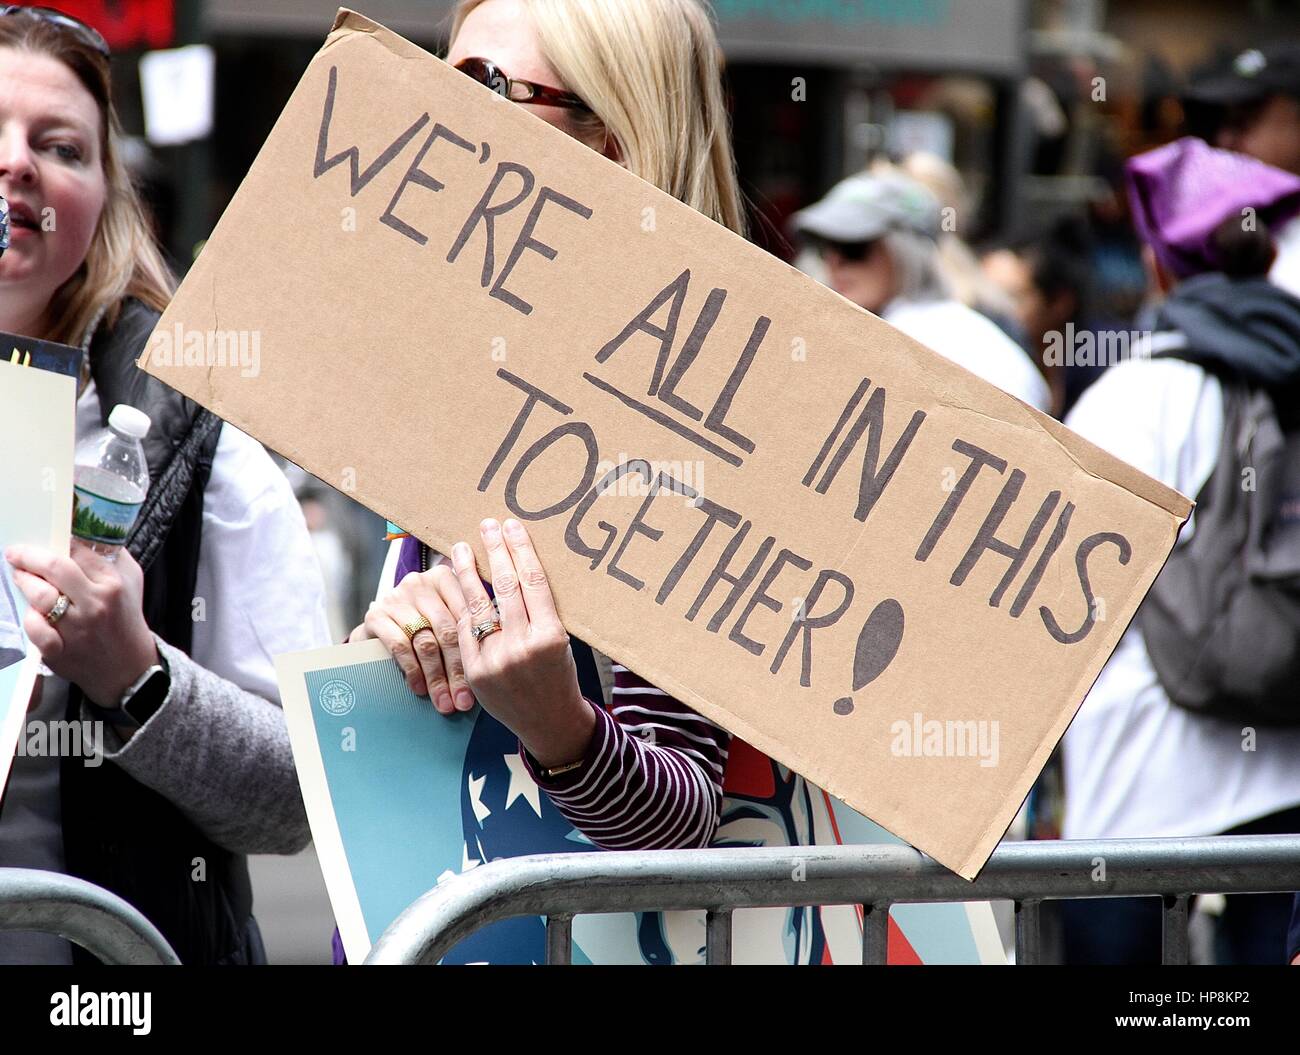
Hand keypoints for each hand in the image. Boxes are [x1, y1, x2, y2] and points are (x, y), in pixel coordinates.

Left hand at [6, 542, 158, 708]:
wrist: (128, 668)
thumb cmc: (127, 619)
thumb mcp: (132, 581)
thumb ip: (112, 557)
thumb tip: (85, 535)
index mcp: (113, 585)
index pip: (78, 551)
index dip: (59, 542)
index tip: (49, 539)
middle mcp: (95, 605)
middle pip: (54, 568)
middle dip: (29, 556)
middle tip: (16, 553)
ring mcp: (76, 630)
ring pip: (40, 596)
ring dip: (24, 581)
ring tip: (20, 576)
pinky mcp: (60, 651)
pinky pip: (34, 629)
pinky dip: (30, 618)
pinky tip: (32, 611)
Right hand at [350, 552, 474, 714]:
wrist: (378, 630)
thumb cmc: (425, 627)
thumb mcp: (447, 620)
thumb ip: (469, 629)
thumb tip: (494, 667)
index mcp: (447, 578)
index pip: (468, 616)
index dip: (478, 652)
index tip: (483, 682)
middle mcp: (421, 582)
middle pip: (448, 631)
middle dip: (457, 671)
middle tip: (463, 701)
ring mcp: (396, 597)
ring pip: (426, 642)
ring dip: (436, 677)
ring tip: (444, 702)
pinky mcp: (376, 614)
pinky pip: (400, 646)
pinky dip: (413, 671)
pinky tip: (419, 688)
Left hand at [355, 518, 594, 766]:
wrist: (549, 722)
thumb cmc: (559, 676)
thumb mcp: (561, 641)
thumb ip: (540, 610)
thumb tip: (518, 567)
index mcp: (551, 635)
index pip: (532, 581)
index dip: (520, 550)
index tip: (512, 527)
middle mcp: (522, 646)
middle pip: (505, 587)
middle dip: (495, 551)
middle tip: (487, 525)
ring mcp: (496, 660)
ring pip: (478, 606)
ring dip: (467, 572)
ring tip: (460, 548)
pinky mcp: (475, 671)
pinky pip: (466, 631)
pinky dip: (463, 608)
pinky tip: (458, 588)